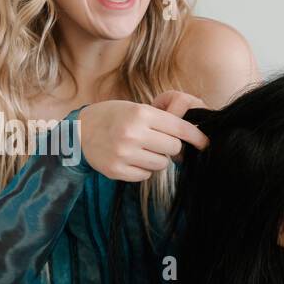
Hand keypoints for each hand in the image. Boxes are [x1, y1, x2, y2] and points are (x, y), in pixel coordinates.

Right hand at [77, 94, 208, 181]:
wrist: (78, 132)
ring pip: (162, 163)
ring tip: (141, 149)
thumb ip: (162, 119)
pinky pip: (146, 175)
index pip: (179, 128)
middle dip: (170, 146)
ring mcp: (124, 154)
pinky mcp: (117, 170)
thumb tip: (192, 135)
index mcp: (140, 114)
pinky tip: (130, 158)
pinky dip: (143, 169)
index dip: (196, 136)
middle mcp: (132, 133)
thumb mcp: (135, 108)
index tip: (206, 143)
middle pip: (174, 148)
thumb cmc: (113, 117)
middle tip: (156, 141)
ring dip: (157, 158)